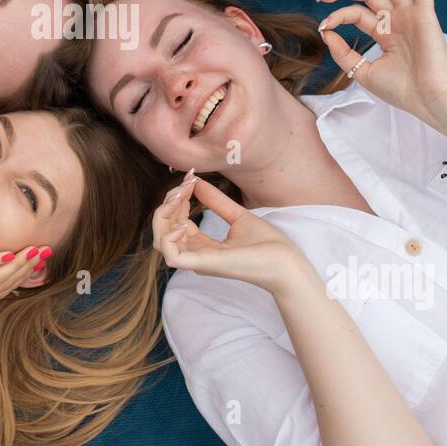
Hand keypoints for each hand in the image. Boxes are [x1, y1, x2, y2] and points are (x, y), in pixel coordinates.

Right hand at [152, 174, 303, 293]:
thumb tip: (196, 183)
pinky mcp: (203, 265)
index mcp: (204, 246)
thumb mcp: (237, 215)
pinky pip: (171, 255)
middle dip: (167, 205)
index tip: (188, 181)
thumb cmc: (268, 245)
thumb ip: (215, 201)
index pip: (176, 223)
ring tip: (179, 198)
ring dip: (163, 216)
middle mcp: (196, 255)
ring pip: (160, 241)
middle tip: (182, 187)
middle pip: (163, 231)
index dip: (177, 201)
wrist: (285, 261)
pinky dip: (169, 236)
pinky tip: (184, 221)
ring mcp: (198, 261)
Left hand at [314, 0, 446, 135]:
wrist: (429, 99)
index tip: (324, 25)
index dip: (338, 15)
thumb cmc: (401, 90)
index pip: (357, 13)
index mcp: (385, 33)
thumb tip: (326, 33)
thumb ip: (344, 53)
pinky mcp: (425, 14)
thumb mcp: (363, 72)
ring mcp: (411, 16)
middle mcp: (397, 21)